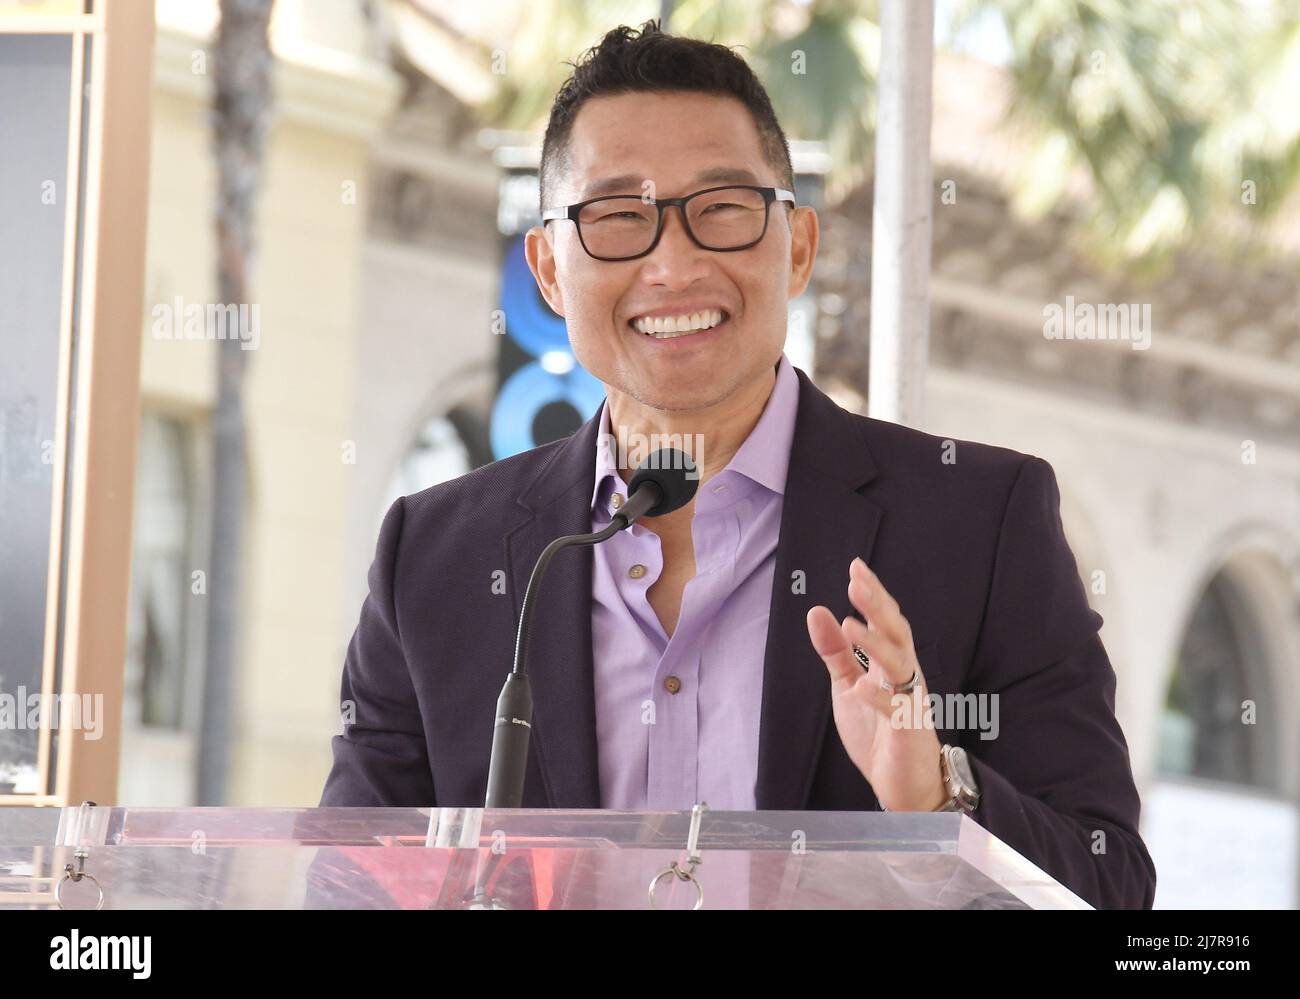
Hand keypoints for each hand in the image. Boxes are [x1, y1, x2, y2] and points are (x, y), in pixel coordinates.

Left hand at [805, 557, 947, 811]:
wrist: (905, 785)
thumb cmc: (881, 733)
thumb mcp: (849, 686)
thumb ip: (837, 652)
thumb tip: (817, 611)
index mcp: (892, 664)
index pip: (885, 621)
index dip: (873, 594)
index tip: (855, 567)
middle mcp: (906, 676)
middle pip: (896, 632)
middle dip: (878, 605)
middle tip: (856, 580)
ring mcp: (910, 702)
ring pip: (900, 664)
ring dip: (876, 644)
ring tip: (850, 624)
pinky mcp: (909, 732)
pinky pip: (898, 711)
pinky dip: (880, 697)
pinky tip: (860, 687)